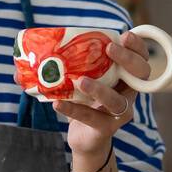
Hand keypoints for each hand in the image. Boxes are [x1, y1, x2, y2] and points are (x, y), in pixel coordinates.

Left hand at [51, 30, 149, 169]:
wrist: (83, 136)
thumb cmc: (83, 100)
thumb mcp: (80, 79)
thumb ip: (67, 65)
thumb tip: (30, 59)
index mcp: (125, 76)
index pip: (141, 57)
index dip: (137, 46)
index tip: (124, 35)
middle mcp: (128, 93)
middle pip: (141, 74)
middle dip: (128, 59)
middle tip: (109, 49)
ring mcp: (120, 112)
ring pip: (117, 101)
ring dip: (100, 90)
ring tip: (80, 81)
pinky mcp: (106, 128)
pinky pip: (92, 118)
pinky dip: (74, 110)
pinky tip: (58, 104)